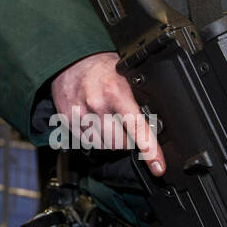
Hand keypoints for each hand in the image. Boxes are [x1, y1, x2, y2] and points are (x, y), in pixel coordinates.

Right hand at [50, 52, 164, 174]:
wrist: (70, 59)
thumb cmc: (101, 67)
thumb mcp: (126, 76)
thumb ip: (137, 99)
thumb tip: (156, 124)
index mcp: (116, 92)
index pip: (137, 127)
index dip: (150, 150)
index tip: (158, 167)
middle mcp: (97, 105)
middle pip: (120, 143)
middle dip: (128, 141)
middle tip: (127, 128)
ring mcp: (80, 115)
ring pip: (104, 146)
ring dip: (111, 141)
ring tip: (110, 122)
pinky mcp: (68, 122)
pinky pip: (87, 143)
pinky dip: (95, 139)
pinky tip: (96, 123)